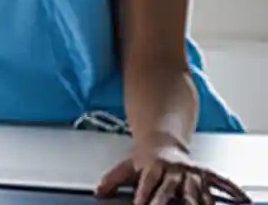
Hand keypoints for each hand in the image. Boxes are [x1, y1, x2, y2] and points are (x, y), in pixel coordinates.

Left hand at [95, 141, 250, 203]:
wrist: (162, 139)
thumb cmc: (145, 157)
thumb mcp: (127, 166)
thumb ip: (113, 179)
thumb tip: (98, 192)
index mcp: (153, 165)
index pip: (148, 183)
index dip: (144, 195)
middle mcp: (173, 168)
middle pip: (170, 188)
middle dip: (167, 202)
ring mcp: (190, 171)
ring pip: (195, 189)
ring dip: (197, 202)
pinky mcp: (204, 173)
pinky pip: (220, 182)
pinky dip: (230, 190)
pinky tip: (240, 199)